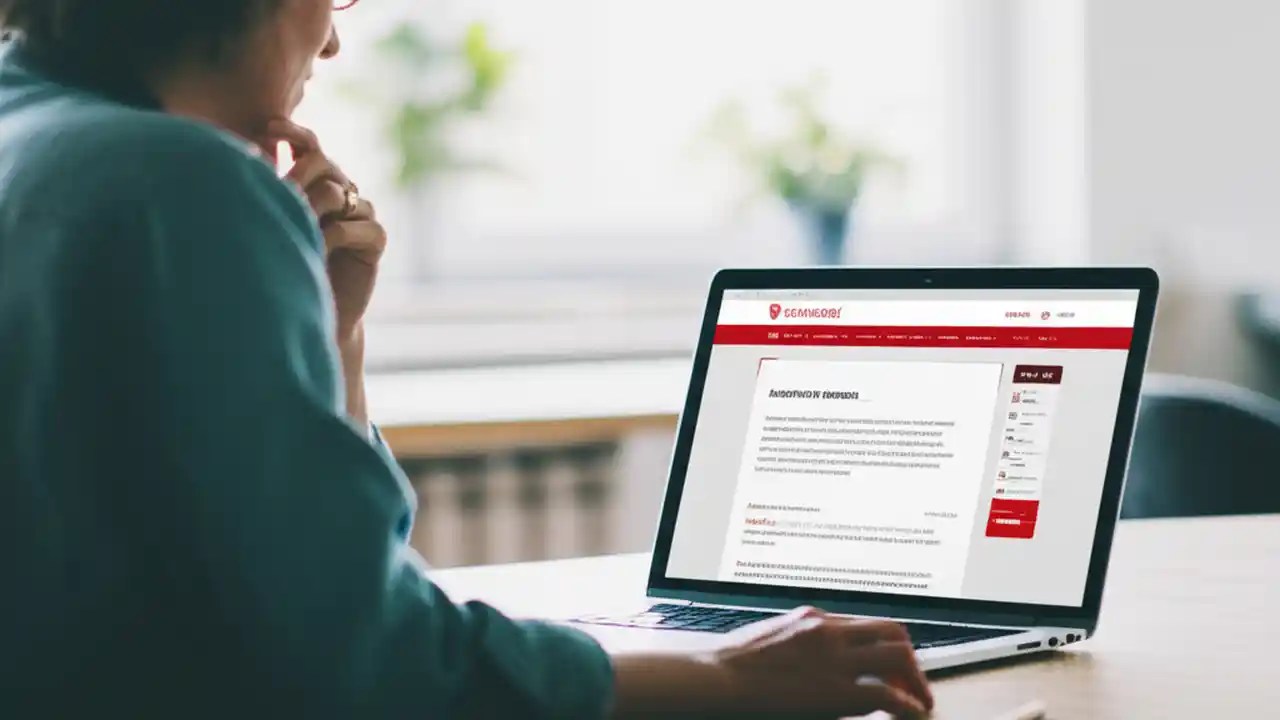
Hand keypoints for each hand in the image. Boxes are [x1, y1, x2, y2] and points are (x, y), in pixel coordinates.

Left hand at [267, 120, 386, 345]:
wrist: (311, 313)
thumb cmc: (282, 269)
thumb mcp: (272, 225)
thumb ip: (271, 193)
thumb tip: (246, 155)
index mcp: (315, 184)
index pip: (309, 146)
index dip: (294, 133)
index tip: (270, 128)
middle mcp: (340, 194)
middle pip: (323, 162)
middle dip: (298, 176)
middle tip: (281, 195)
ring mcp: (361, 214)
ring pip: (338, 192)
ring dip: (312, 210)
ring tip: (296, 229)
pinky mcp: (375, 239)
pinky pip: (356, 224)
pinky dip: (334, 236)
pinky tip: (317, 251)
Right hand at [611, 607, 932, 718]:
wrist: (714, 679)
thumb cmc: (728, 667)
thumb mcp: (768, 642)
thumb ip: (796, 647)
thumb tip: (809, 664)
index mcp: (811, 620)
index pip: (864, 625)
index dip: (884, 646)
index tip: (889, 666)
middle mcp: (829, 630)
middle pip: (891, 632)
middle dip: (908, 658)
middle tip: (913, 684)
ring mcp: (834, 658)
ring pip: (899, 655)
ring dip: (916, 679)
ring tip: (921, 701)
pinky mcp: (836, 689)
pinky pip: (887, 693)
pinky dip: (907, 704)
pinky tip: (912, 714)